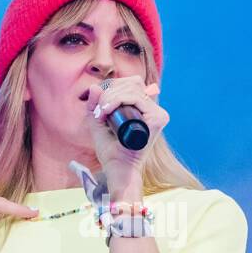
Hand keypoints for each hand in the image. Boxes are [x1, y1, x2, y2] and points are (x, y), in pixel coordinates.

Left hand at [83, 76, 167, 195]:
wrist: (117, 169)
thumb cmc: (110, 151)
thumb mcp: (98, 124)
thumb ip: (93, 106)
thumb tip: (94, 86)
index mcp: (144, 110)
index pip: (131, 84)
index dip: (113, 88)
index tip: (100, 106)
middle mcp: (153, 110)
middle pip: (133, 83)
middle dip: (111, 92)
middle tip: (99, 111)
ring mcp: (158, 114)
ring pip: (133, 89)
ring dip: (112, 97)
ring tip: (102, 113)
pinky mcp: (158, 119)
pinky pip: (137, 98)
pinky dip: (119, 100)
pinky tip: (108, 110)